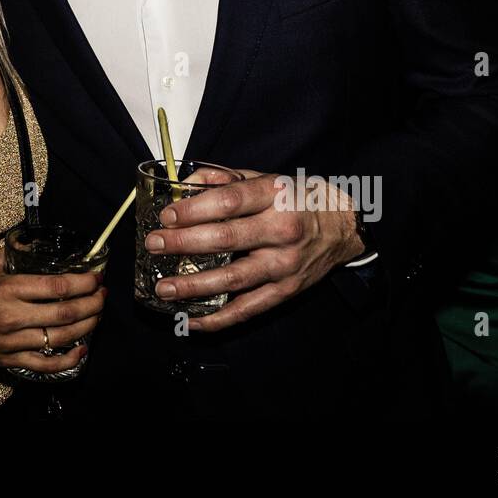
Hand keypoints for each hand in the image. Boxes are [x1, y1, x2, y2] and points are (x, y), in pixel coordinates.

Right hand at [0, 250, 105, 373]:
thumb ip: (5, 255)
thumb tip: (26, 242)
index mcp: (7, 290)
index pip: (56, 286)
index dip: (83, 282)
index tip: (95, 277)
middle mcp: (14, 317)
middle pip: (66, 313)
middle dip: (92, 303)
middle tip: (103, 295)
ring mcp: (13, 343)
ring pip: (61, 338)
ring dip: (86, 327)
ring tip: (97, 316)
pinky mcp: (10, 361)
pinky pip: (45, 364)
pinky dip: (67, 360)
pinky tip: (81, 351)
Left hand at [145, 169, 364, 332]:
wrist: (343, 226)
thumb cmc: (297, 199)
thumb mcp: (265, 178)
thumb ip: (226, 178)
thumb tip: (186, 183)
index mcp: (274, 195)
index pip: (229, 202)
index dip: (194, 210)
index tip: (167, 216)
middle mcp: (281, 230)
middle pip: (226, 239)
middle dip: (183, 244)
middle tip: (154, 245)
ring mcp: (284, 264)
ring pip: (233, 278)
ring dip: (194, 285)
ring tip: (164, 287)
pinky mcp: (286, 291)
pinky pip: (248, 308)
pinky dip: (218, 318)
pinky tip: (192, 319)